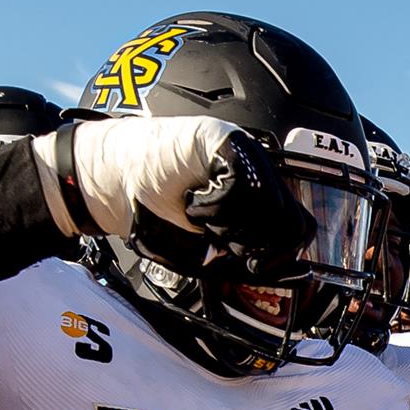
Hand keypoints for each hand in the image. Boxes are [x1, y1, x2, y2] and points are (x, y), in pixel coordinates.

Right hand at [39, 117, 314, 278]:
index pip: (297, 227)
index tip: (250, 262)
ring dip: (228, 225)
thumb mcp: (210, 243)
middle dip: (248, 241)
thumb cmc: (157, 214)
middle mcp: (257, 168)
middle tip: (212, 235)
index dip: (278, 253)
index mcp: (258, 192)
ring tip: (197, 213)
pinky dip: (213, 208)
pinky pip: (240, 188)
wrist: (112, 182)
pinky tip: (191, 200)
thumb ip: (250, 253)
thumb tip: (296, 270)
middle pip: (287, 221)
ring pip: (267, 207)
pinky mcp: (223, 138)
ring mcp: (243, 149)